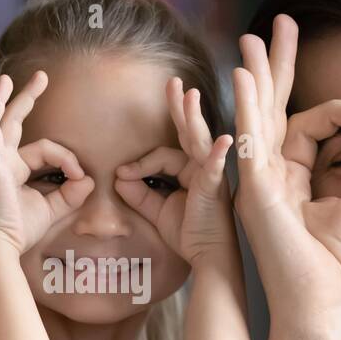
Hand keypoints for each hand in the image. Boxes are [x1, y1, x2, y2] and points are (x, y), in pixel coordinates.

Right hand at [0, 71, 93, 254]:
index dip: (67, 158)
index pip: (46, 149)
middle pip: (15, 122)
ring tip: (7, 79)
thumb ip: (71, 193)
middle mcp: (3, 160)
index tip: (80, 176)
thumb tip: (89, 178)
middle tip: (42, 76)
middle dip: (27, 97)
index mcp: (15, 168)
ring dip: (2, 99)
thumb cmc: (20, 230)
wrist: (1, 247)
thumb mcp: (53, 208)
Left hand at [114, 77, 234, 265]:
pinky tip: (222, 141)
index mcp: (189, 171)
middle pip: (186, 133)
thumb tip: (118, 177)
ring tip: (189, 95)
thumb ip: (138, 193)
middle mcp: (202, 167)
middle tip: (173, 83)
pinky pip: (214, 167)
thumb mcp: (156, 210)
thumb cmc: (187, 232)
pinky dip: (216, 154)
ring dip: (193, 117)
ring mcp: (211, 174)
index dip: (140, 163)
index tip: (122, 176)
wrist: (207, 257)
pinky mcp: (214, 187)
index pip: (161, 156)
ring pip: (197, 141)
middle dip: (179, 108)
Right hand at [233, 15, 340, 322]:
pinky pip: (249, 141)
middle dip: (278, 66)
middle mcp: (272, 176)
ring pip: (256, 117)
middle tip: (279, 25)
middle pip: (274, 109)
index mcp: (297, 178)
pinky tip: (245, 79)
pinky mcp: (254, 192)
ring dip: (256, 76)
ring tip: (251, 40)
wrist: (323, 309)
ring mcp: (259, 183)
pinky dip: (247, 108)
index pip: (314, 125)